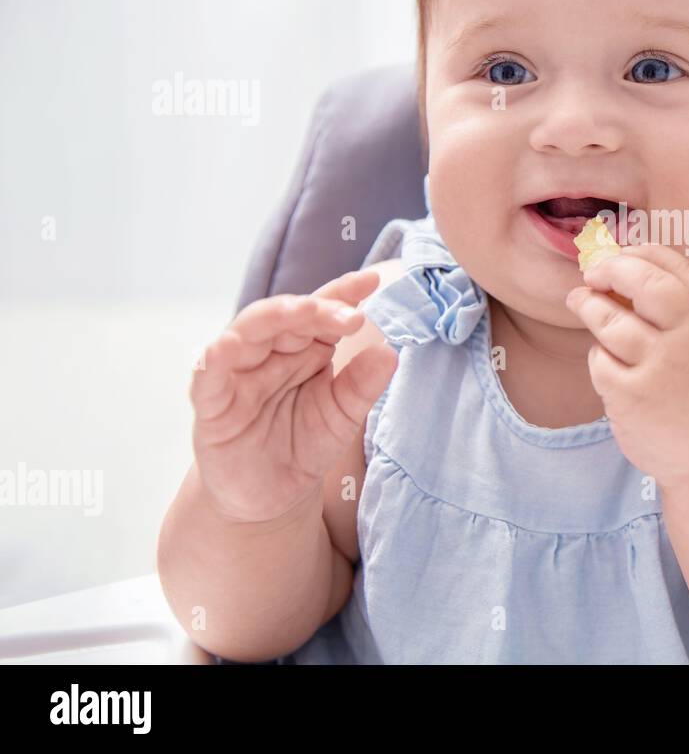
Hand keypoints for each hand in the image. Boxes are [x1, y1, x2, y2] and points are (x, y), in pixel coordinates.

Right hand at [189, 270, 397, 523]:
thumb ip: (362, 385)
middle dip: (317, 308)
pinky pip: (206, 375)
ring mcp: (237, 374)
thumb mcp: (342, 416)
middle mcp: (269, 353)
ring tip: (304, 311)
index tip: (373, 281)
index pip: (322, 312)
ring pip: (246, 332)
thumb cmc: (303, 445)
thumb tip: (389, 353)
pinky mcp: (211, 404)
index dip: (344, 293)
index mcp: (303, 349)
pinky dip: (213, 359)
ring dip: (273, 317)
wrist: (269, 498)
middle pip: (286, 316)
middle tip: (350, 313)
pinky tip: (227, 348)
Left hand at [564, 243, 688, 489]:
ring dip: (588, 305)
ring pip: (610, 321)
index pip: (678, 269)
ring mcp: (662, 368)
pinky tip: (605, 363)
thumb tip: (636, 269)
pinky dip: (598, 357)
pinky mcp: (633, 398)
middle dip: (611, 269)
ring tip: (579, 300)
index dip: (643, 253)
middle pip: (643, 283)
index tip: (622, 253)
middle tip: (593, 272)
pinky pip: (600, 362)